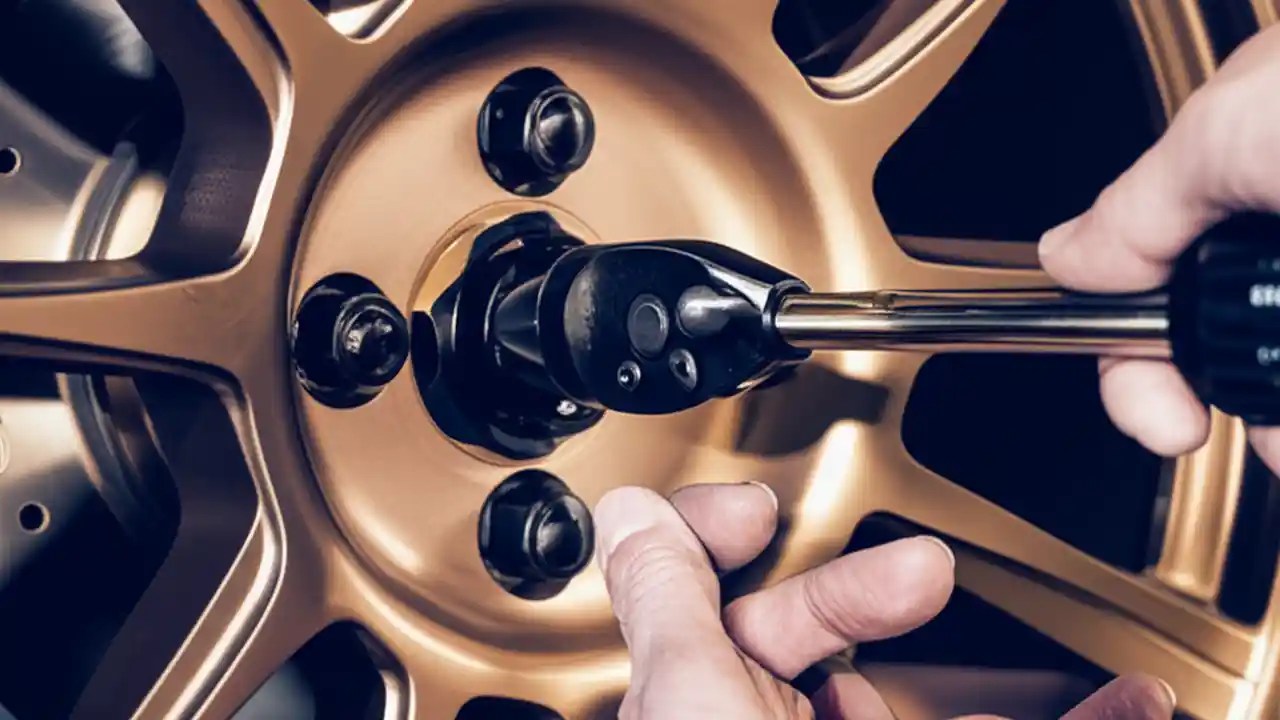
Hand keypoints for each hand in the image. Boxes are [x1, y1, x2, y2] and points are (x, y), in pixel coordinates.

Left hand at [597, 483, 1175, 718]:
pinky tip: (1118, 707)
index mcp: (689, 712)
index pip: (685, 608)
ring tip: (1064, 656)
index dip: (711, 542)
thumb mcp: (698, 707)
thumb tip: (626, 512)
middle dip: (859, 596)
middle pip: (797, 640)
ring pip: (903, 706)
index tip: (756, 511)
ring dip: (988, 678)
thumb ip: (669, 606)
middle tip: (921, 571)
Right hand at [1039, 24, 1279, 470]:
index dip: (1137, 360)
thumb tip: (1065, 255)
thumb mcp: (1232, 125)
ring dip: (1270, 424)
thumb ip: (1136, 204)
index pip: (1154, 291)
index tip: (1155, 412)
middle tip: (1198, 425)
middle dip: (1200, 398)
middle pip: (1212, 349)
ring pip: (1272, 386)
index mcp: (1247, 179)